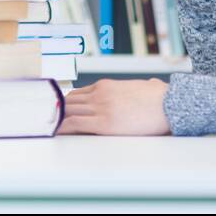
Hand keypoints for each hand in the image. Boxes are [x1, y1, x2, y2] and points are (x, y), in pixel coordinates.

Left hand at [57, 79, 171, 134]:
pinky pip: (76, 124)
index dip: (67, 103)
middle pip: (70, 101)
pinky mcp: (104, 123)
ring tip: (47, 126)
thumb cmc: (161, 97)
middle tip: (47, 118)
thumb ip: (142, 85)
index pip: (78, 94)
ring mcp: (100, 108)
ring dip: (57, 119)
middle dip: (59, 111)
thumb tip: (153, 84)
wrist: (169, 104)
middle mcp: (99, 94)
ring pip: (69, 112)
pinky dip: (63, 128)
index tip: (60, 110)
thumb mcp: (146, 85)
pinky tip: (56, 131)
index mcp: (106, 85)